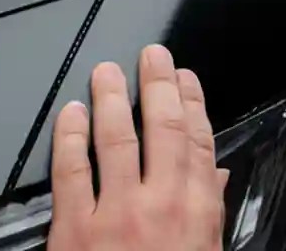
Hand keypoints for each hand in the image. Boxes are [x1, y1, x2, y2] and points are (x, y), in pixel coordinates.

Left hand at [47, 44, 229, 250]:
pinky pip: (70, 172)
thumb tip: (215, 176)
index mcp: (196, 212)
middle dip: (157, 85)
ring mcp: (115, 214)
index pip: (198, 142)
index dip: (191, 102)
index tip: (184, 78)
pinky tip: (71, 113)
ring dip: (110, 98)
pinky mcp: (74, 229)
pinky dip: (70, 137)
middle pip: (161, 128)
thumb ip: (209, 211)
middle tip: (151, 56)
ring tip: (107, 72)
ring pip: (115, 140)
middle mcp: (159, 205)